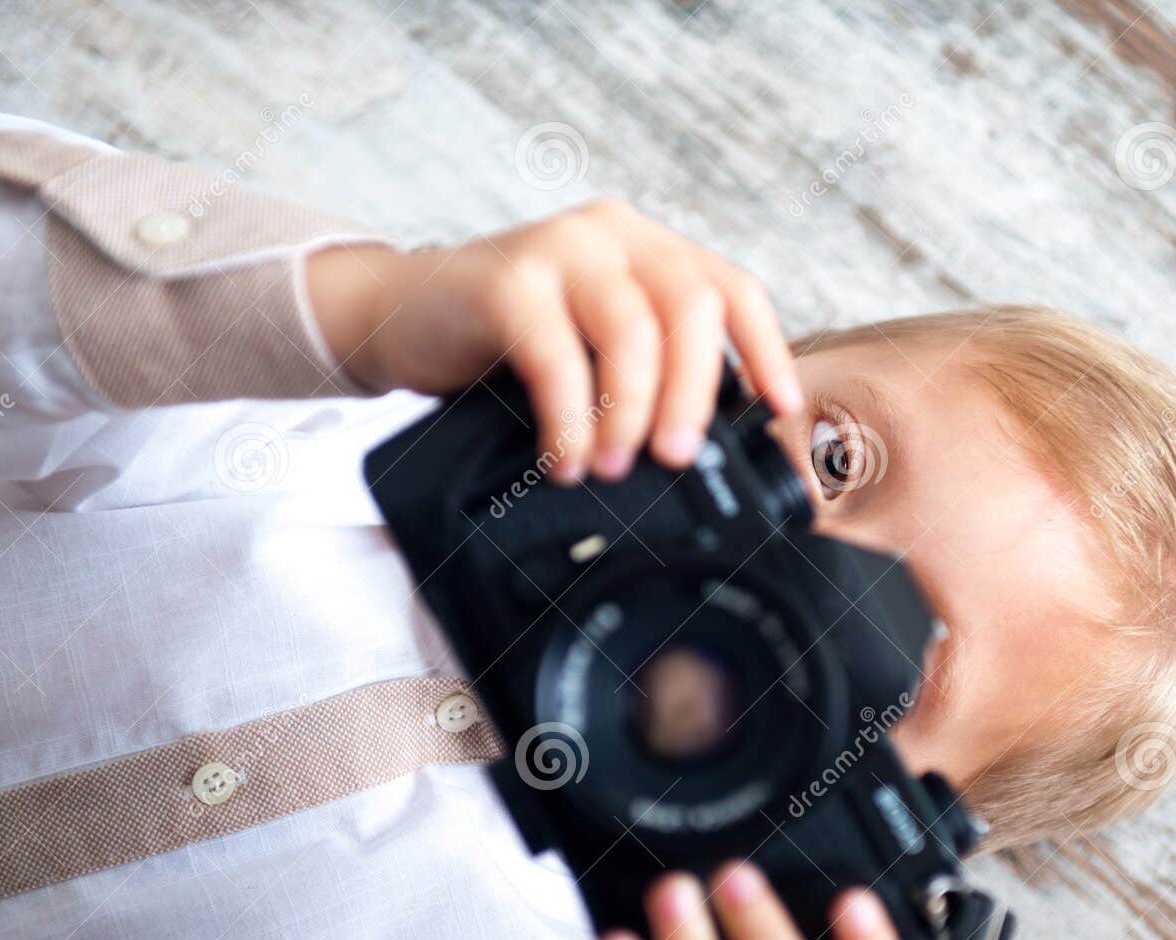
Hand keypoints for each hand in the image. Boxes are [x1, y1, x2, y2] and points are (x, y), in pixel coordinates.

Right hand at [307, 198, 803, 481]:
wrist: (397, 318)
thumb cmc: (503, 346)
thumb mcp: (589, 350)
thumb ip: (643, 374)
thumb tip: (701, 454)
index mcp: (647, 250)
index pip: (731, 288)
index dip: (764, 350)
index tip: (778, 411)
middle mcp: (612, 237)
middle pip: (691, 306)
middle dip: (695, 393)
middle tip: (678, 458)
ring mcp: (560, 249)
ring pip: (632, 329)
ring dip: (632, 410)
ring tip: (617, 467)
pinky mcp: (506, 279)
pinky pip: (557, 357)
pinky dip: (569, 420)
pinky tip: (565, 460)